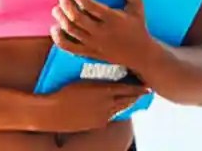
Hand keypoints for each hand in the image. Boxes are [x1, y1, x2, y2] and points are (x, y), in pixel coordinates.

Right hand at [31, 81, 148, 132]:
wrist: (53, 112)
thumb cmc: (63, 93)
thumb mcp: (80, 81)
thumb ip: (96, 80)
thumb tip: (104, 77)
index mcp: (103, 90)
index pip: (127, 88)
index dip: (138, 87)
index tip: (147, 86)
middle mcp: (107, 104)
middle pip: (127, 100)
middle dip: (136, 96)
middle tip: (142, 92)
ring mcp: (104, 115)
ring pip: (121, 109)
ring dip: (126, 103)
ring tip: (130, 99)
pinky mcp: (99, 124)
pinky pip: (111, 116)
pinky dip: (113, 111)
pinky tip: (111, 108)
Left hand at [51, 0, 152, 68]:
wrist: (141, 56)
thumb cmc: (137, 28)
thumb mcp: (137, 7)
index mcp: (112, 19)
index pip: (89, 5)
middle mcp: (102, 32)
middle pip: (77, 18)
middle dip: (65, 5)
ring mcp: (94, 44)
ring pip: (71, 31)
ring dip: (61, 18)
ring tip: (57, 8)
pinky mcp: (90, 53)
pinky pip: (70, 48)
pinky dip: (59, 38)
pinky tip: (55, 28)